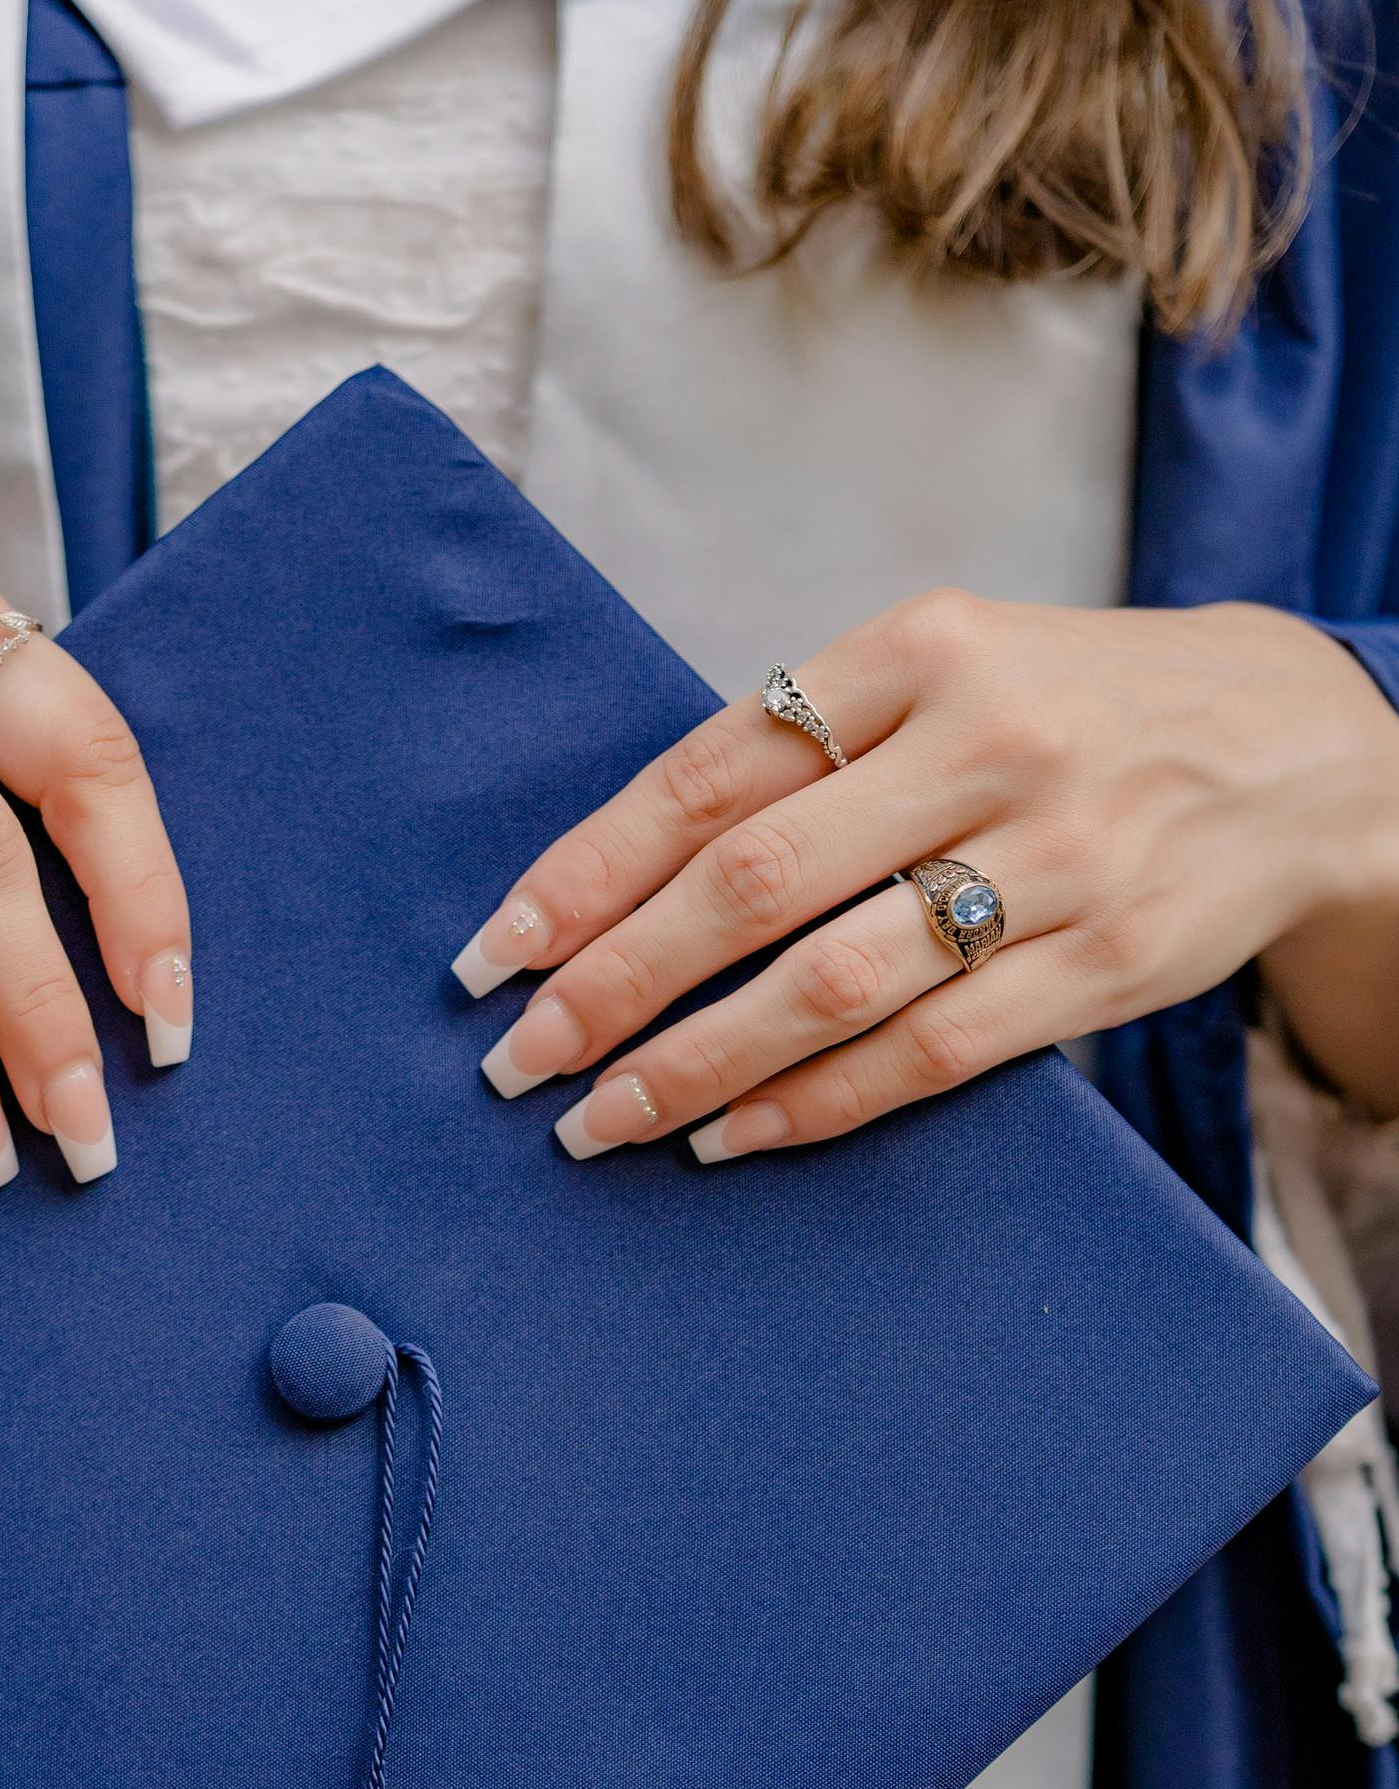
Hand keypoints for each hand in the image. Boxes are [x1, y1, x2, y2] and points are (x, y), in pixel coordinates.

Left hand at [451, 591, 1398, 1160]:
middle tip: (518, 1062)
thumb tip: (610, 879)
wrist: (1295, 746)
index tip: (494, 955)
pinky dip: (812, 1105)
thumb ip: (804, 748)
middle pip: (751, 884)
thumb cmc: (1067, 712)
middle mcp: (987, 744)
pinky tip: (727, 1139)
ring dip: (694, 1067)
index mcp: (922, 649)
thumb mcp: (946, 672)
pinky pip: (928, 1054)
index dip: (588, 872)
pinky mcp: (1106, 963)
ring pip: (831, 984)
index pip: (709, 773)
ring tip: (598, 1124)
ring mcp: (1056, 859)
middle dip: (613, 984)